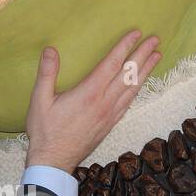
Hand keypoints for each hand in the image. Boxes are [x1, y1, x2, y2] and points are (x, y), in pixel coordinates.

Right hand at [25, 31, 159, 173]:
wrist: (54, 161)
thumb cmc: (45, 131)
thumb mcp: (39, 101)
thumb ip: (46, 74)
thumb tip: (50, 50)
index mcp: (89, 93)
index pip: (112, 64)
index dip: (125, 47)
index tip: (136, 33)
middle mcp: (104, 102)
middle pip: (128, 74)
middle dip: (143, 55)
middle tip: (155, 40)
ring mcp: (110, 114)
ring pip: (133, 88)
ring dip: (146, 70)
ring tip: (156, 56)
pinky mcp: (110, 124)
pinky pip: (129, 102)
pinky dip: (138, 89)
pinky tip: (141, 83)